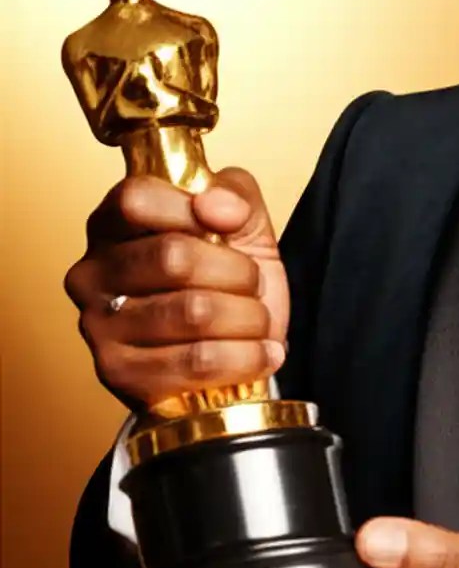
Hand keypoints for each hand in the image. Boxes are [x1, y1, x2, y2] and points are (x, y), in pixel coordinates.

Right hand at [63, 169, 288, 409]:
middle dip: (237, 272)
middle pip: (174, 257)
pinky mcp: (121, 374)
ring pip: (195, 312)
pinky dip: (247, 356)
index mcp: (112, 225)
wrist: (239, 351)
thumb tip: (215, 205)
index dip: (192, 209)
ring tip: (254, 320)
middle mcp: (92, 274)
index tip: (229, 226)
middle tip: (251, 283)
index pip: (136, 200)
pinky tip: (258, 352)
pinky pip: (200, 361)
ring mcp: (100, 327)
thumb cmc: (229, 281)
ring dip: (248, 317)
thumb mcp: (245, 223)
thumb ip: (235, 192)